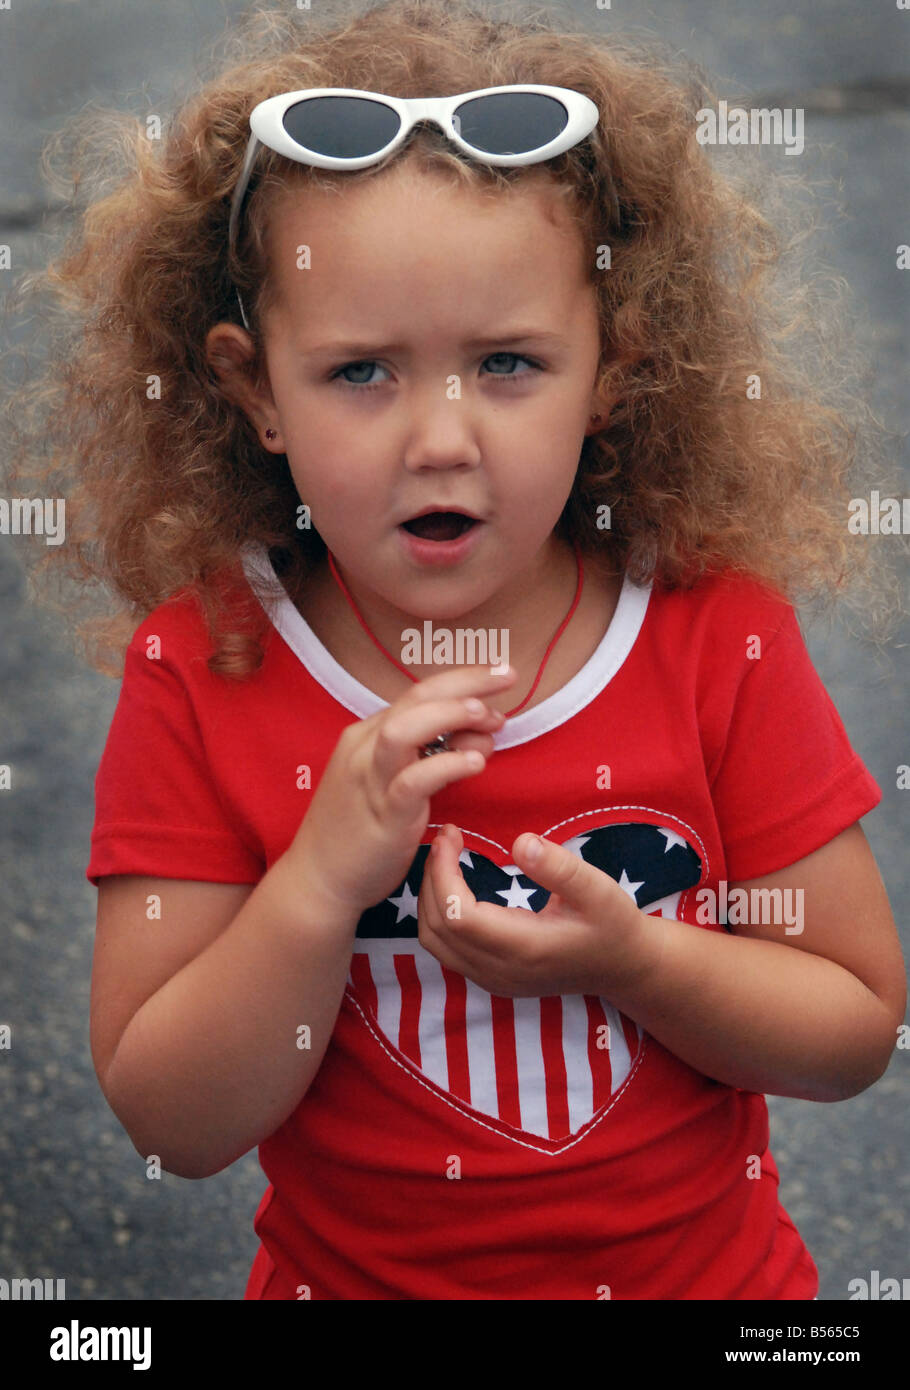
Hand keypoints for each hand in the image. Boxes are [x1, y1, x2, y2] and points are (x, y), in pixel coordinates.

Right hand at [286, 665, 516, 915]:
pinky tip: (475, 763)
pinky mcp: (382, 815)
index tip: (501, 674)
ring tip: (489, 718)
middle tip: (507, 678)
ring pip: (406, 730)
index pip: (418, 692)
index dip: (462, 679)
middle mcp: (365, 748)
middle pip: (416, 698)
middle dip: (466, 682)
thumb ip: (432, 756)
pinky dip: (446, 765)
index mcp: (367, 735)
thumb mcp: (392, 782)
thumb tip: (478, 737)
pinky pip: (413, 781)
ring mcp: (370, 780)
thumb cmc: (360, 832)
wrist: (317, 880)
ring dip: (451, 715)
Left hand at [417, 823, 664, 999]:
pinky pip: (446, 949)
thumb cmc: (613, 923)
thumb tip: (520, 842)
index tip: (451, 834)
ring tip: (446, 856)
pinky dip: (438, 914)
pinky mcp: (490, 979)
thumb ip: (560, 867)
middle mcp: (499, 971)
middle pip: (436, 929)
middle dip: (432, 878)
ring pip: (435, 943)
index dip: (442, 873)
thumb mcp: (598, 889)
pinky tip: (454, 884)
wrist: (623, 966)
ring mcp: (492, 980)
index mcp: (522, 948)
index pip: (455, 915)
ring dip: (429, 897)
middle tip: (446, 837)